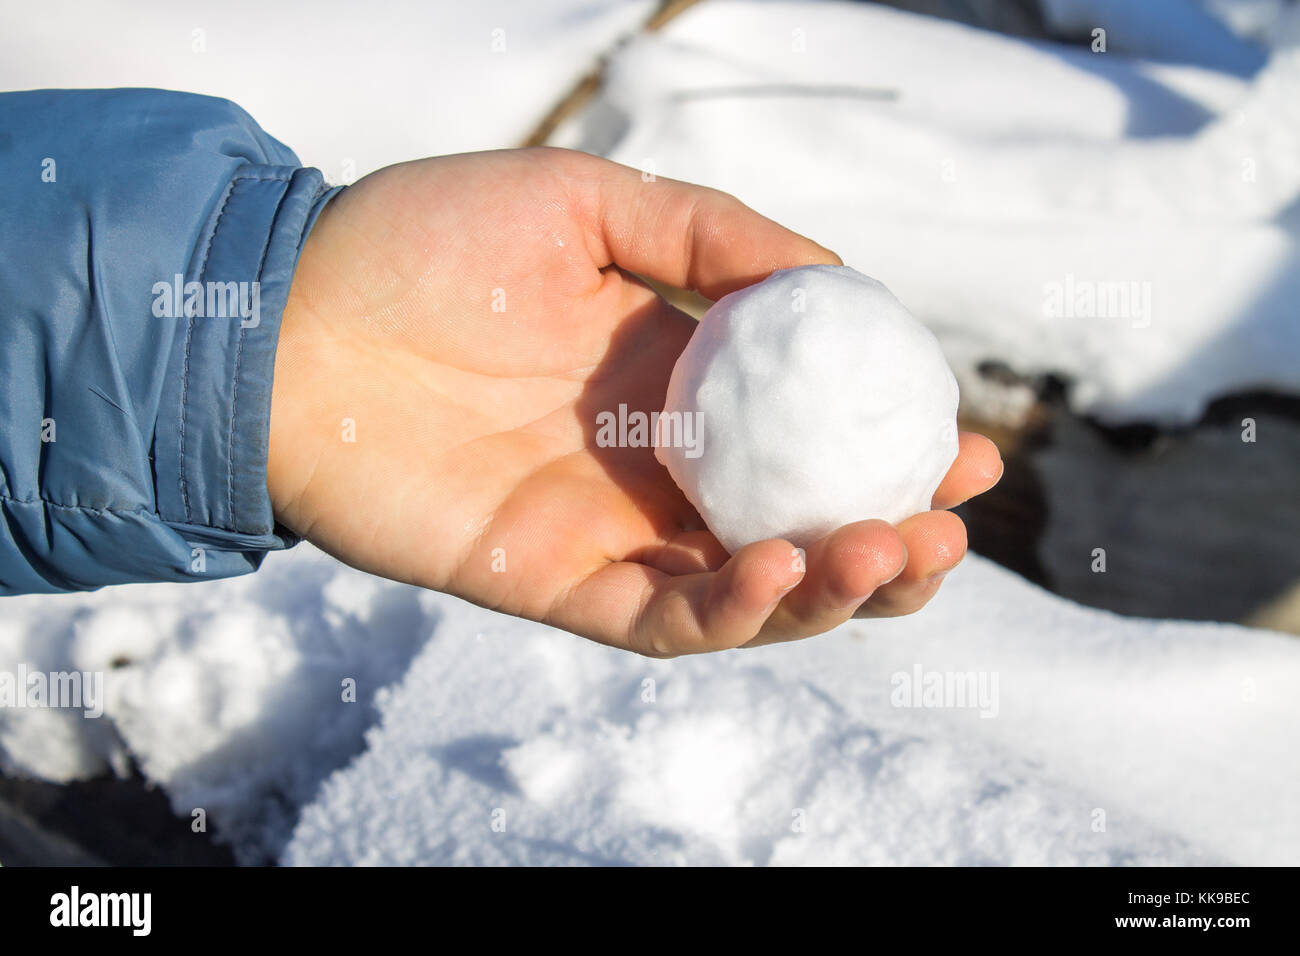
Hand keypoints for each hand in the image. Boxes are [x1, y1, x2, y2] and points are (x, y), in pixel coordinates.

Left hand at [268, 148, 1001, 655]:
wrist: (287, 324)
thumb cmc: (420, 245)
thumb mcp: (582, 202)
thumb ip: (707, 233)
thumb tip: (835, 278)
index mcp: (678, 382)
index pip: (811, 430)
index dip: (894, 442)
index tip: (969, 440)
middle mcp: (660, 468)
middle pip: (802, 524)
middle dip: (891, 537)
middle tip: (953, 520)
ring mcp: (614, 532)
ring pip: (752, 591)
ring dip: (837, 586)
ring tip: (897, 549)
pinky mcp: (556, 586)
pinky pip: (664, 620)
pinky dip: (735, 610)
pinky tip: (784, 564)